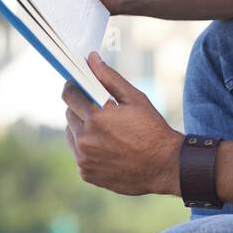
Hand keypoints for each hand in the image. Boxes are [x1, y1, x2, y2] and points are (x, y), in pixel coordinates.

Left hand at [61, 52, 184, 197]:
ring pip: (71, 134)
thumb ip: (109, 78)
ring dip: (82, 128)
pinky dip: (87, 148)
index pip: (69, 94)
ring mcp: (84, 158)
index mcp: (97, 116)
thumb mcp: (135, 99)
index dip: (73, 86)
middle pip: (69, 114)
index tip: (78, 84)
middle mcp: (85, 139)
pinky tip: (106, 147)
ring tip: (105, 130)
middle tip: (99, 109)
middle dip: (80, 107)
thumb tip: (91, 60)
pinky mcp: (86, 173)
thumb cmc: (152, 130)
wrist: (164, 167)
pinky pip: (78, 153)